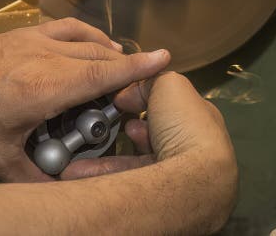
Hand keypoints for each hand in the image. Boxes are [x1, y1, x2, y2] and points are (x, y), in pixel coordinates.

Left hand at [0, 18, 169, 181]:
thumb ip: (32, 176)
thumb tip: (58, 194)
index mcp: (46, 88)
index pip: (102, 75)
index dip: (137, 69)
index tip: (165, 61)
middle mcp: (48, 58)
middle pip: (102, 58)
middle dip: (128, 70)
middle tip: (142, 92)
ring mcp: (38, 41)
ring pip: (89, 42)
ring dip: (112, 53)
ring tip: (126, 71)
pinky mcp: (29, 33)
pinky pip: (70, 28)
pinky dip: (90, 36)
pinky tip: (97, 45)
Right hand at [61, 72, 237, 219]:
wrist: (193, 181)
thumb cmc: (188, 129)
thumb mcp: (169, 85)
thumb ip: (148, 81)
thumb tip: (128, 93)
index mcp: (197, 121)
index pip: (168, 107)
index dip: (143, 100)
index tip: (122, 98)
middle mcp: (189, 149)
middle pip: (149, 134)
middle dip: (126, 127)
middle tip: (109, 122)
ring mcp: (172, 174)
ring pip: (132, 160)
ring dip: (105, 153)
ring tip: (85, 145)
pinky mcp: (153, 194)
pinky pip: (121, 179)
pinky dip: (98, 172)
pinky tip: (77, 168)